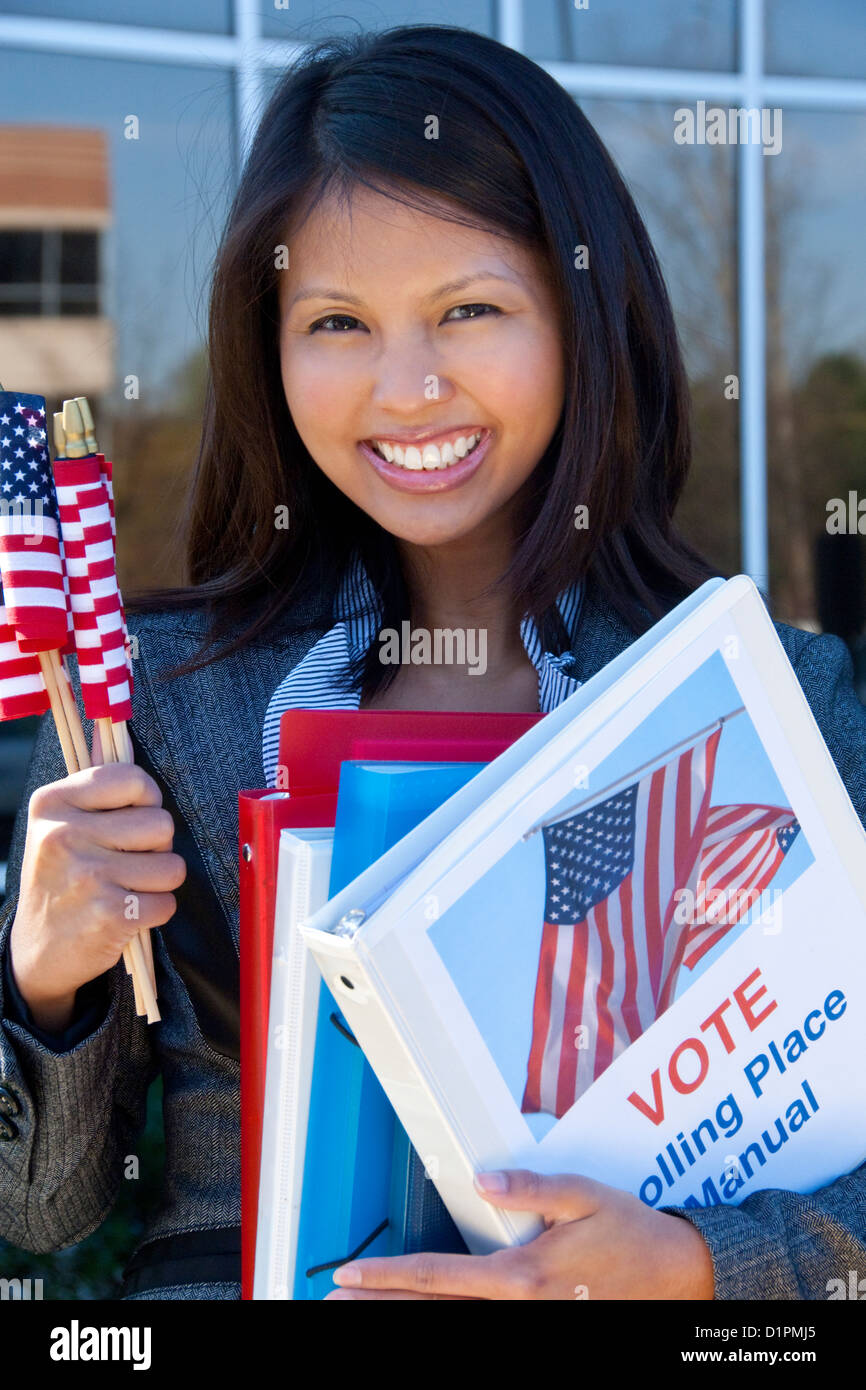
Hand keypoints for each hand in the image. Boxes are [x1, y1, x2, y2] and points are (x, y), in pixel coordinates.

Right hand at [9, 763, 185, 1029]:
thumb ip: (96, 786)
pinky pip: (167, 902)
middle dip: (157, 847)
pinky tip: (127, 914)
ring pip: (172, 866)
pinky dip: (155, 912)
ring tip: (130, 888)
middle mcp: (65, 835)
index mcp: (52, 803)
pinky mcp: (109, 914)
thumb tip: (114, 727)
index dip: (148, 801)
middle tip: (130, 862)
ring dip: (160, 882)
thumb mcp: (59, 824)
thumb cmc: (61, 878)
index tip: (133, 819)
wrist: (37, 951)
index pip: (135, 780)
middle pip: (162, 823)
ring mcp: (87, 875)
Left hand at [324, 1169, 714, 1299]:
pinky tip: (426, 1312)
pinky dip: (446, 1322)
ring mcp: (531, 1325)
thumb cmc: (630, 1233)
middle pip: (434, 1310)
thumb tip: (484, 1179)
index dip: (389, 1277)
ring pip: (454, 1327)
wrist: (676, 1277)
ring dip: (406, 1316)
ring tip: (365, 1307)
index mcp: (525, 1274)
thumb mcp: (583, 1194)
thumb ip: (530, 1187)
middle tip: (338, 1295)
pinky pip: (483, 1332)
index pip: (440, 1277)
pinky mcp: (541, 1327)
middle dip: (382, 1304)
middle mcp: (521, 1309)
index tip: (352, 1273)